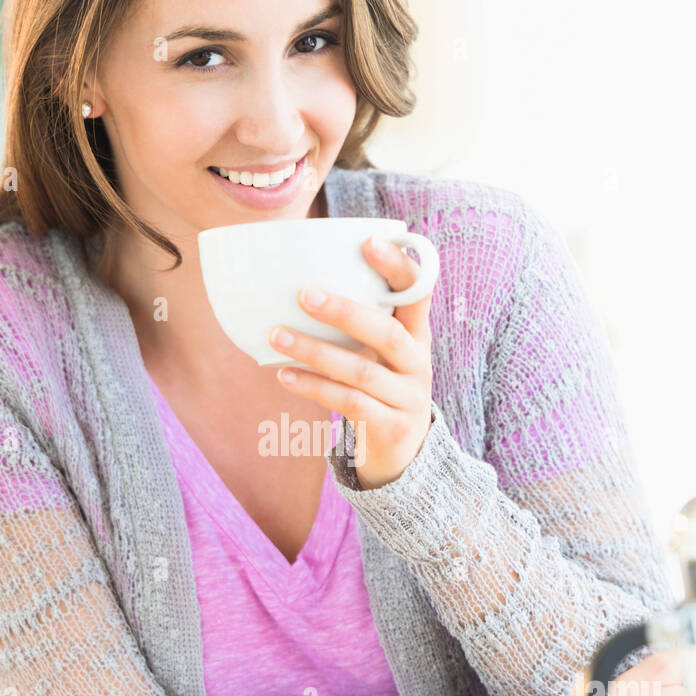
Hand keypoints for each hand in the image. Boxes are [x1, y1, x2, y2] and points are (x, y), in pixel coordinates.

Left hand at [268, 237, 434, 488]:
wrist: (403, 454)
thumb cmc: (381, 388)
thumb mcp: (382, 354)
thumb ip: (360, 323)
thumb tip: (299, 284)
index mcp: (418, 335)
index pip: (419, 292)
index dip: (398, 266)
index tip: (368, 242)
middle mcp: (418, 363)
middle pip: (387, 332)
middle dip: (344, 311)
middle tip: (304, 294)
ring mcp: (408, 397)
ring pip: (361, 369)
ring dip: (315, 351)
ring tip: (276, 335)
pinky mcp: (392, 428)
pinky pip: (349, 403)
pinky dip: (314, 387)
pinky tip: (285, 375)